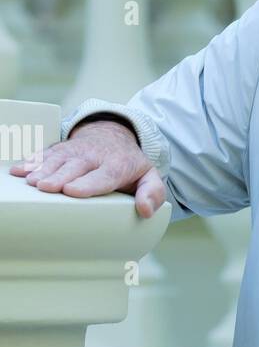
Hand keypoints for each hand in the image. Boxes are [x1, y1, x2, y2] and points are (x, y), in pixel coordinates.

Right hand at [9, 119, 165, 218]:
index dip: (87, 184)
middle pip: (74, 167)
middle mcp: (93, 157)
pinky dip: (30, 161)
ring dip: (42, 169)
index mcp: (116, 166)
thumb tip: (146, 211)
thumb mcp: (149, 176)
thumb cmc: (129, 164)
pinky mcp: (61, 149)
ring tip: (30, 181)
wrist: (114, 135)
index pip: (102, 176)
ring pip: (56, 159)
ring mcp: (74, 151)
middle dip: (59, 176)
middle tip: (45, 187)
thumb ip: (152, 193)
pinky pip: (44, 154)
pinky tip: (17, 170)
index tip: (72, 190)